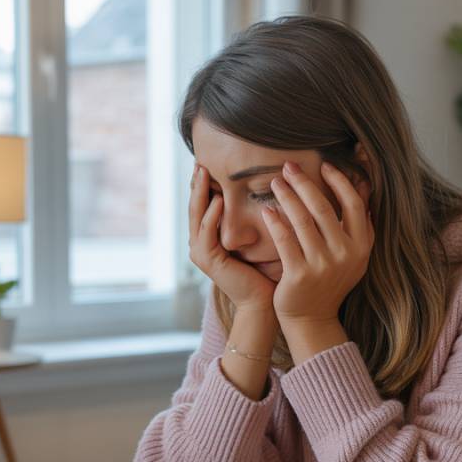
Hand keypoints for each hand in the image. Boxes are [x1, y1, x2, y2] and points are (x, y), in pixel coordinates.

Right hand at [187, 163, 277, 313]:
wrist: (265, 302)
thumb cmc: (267, 271)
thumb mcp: (257, 236)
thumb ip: (252, 215)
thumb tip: (264, 185)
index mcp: (209, 239)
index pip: (204, 204)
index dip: (205, 184)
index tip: (211, 160)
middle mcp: (200, 244)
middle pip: (195, 206)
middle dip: (197, 183)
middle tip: (200, 160)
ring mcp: (200, 253)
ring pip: (197, 216)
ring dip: (199, 193)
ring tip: (203, 172)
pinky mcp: (208, 261)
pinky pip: (207, 232)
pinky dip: (211, 215)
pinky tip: (218, 200)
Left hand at [262, 160, 373, 327]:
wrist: (312, 319)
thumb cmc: (330, 281)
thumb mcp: (354, 256)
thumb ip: (361, 224)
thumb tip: (366, 185)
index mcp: (361, 247)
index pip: (354, 204)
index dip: (339, 181)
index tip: (323, 165)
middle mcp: (345, 255)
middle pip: (324, 208)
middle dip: (305, 182)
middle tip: (289, 166)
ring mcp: (322, 265)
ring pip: (302, 220)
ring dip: (287, 196)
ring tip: (275, 182)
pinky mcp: (299, 274)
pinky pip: (285, 239)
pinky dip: (275, 221)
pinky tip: (267, 210)